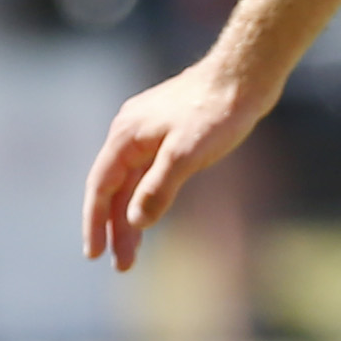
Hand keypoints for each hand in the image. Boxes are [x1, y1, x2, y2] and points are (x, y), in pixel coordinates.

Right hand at [84, 56, 272, 268]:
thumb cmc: (217, 112)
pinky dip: (148, 195)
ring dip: (133, 215)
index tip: (95, 254)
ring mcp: (150, 131)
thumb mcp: (186, 155)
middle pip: (115, 189)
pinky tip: (152, 213)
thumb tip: (135, 222)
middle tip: (123, 266)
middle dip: (116, 228)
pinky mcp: (171, 131)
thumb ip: (158, 189)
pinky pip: (149, 171)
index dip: (96, 223)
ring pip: (133, 181)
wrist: (246, 75)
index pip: (100, 187)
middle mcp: (130, 133)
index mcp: (125, 136)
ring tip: (135, 251)